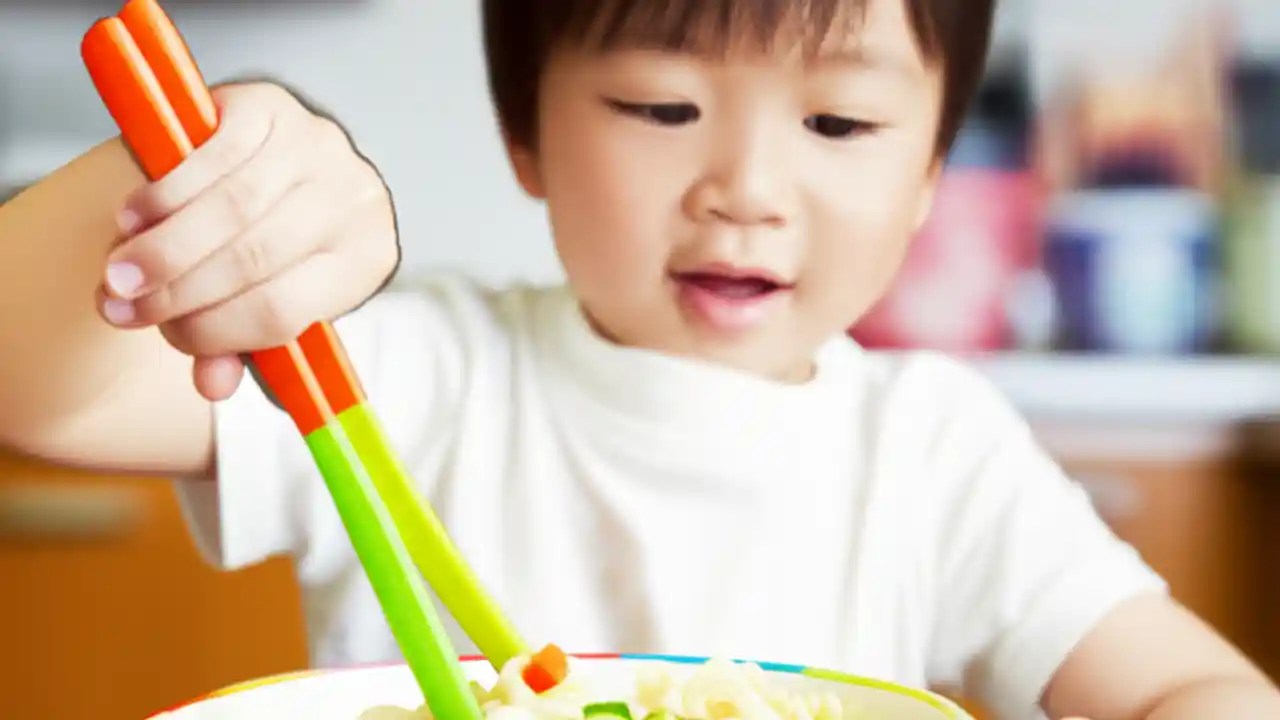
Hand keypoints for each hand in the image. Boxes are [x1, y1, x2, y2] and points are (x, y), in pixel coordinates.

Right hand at [98, 82, 398, 400]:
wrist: (300, 156)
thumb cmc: (289, 240)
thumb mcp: (278, 291)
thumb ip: (243, 342)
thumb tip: (211, 385)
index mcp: (364, 260)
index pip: (283, 310)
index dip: (215, 330)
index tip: (162, 338)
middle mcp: (352, 200)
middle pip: (255, 257)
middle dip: (177, 288)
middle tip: (119, 306)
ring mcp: (316, 148)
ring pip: (231, 207)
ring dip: (164, 245)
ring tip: (119, 270)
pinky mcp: (274, 108)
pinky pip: (212, 156)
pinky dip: (166, 192)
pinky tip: (135, 217)